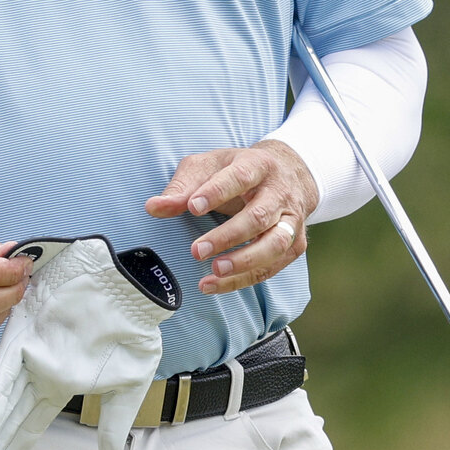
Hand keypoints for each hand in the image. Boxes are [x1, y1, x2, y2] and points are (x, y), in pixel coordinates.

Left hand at [147, 140, 317, 294]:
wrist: (286, 174)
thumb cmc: (238, 171)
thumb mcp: (208, 167)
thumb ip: (182, 187)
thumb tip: (153, 207)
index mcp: (258, 165)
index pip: (240, 177)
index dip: (217, 192)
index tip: (192, 208)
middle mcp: (280, 192)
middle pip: (259, 217)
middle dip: (227, 236)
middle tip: (196, 251)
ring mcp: (292, 220)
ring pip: (274, 244)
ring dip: (243, 262)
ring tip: (213, 272)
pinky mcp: (295, 244)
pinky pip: (272, 266)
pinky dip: (244, 279)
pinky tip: (216, 284)